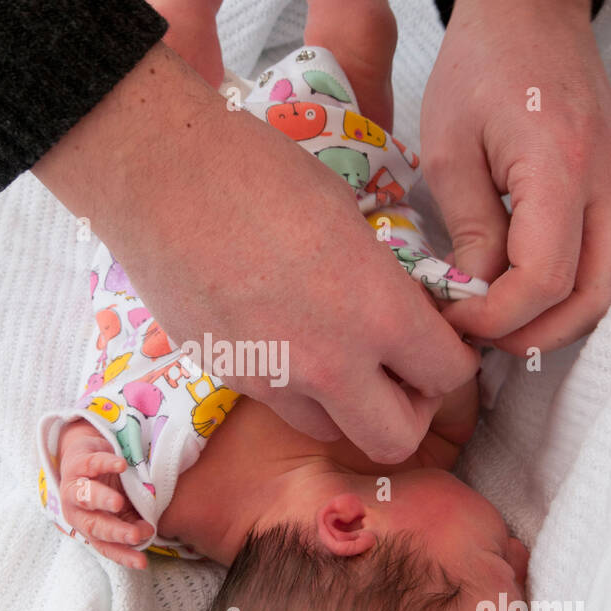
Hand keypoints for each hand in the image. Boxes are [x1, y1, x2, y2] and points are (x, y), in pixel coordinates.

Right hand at [35, 42, 478, 463]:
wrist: (158, 173)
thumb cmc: (258, 172)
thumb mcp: (350, 217)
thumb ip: (384, 281)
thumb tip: (403, 309)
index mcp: (374, 310)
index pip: (449, 375)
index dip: (452, 360)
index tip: (439, 340)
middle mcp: (327, 362)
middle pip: (396, 439)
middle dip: (408, 411)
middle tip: (399, 370)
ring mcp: (271, 379)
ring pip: (332, 429)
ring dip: (346, 403)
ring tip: (334, 350)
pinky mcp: (225, 377)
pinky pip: (278, 402)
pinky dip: (292, 383)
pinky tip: (279, 330)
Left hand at [57, 419, 153, 568]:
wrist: (85, 456)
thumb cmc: (108, 488)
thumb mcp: (122, 509)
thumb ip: (133, 521)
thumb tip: (148, 531)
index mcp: (89, 527)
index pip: (105, 546)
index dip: (123, 555)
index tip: (142, 563)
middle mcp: (77, 512)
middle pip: (93, 525)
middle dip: (115, 532)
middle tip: (135, 535)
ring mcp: (74, 488)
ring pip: (84, 497)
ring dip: (101, 500)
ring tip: (118, 503)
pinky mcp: (77, 463)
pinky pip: (91, 464)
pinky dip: (106, 464)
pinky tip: (122, 466)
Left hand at [420, 0, 610, 354]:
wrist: (529, 5)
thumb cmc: (479, 62)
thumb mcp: (450, 148)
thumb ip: (470, 227)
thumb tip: (473, 292)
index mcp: (560, 167)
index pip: (543, 278)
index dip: (496, 315)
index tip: (451, 316)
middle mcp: (605, 182)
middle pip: (589, 298)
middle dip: (530, 332)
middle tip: (474, 334)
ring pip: (603, 285)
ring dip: (551, 317)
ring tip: (492, 318)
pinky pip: (601, 257)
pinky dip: (564, 288)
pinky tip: (514, 287)